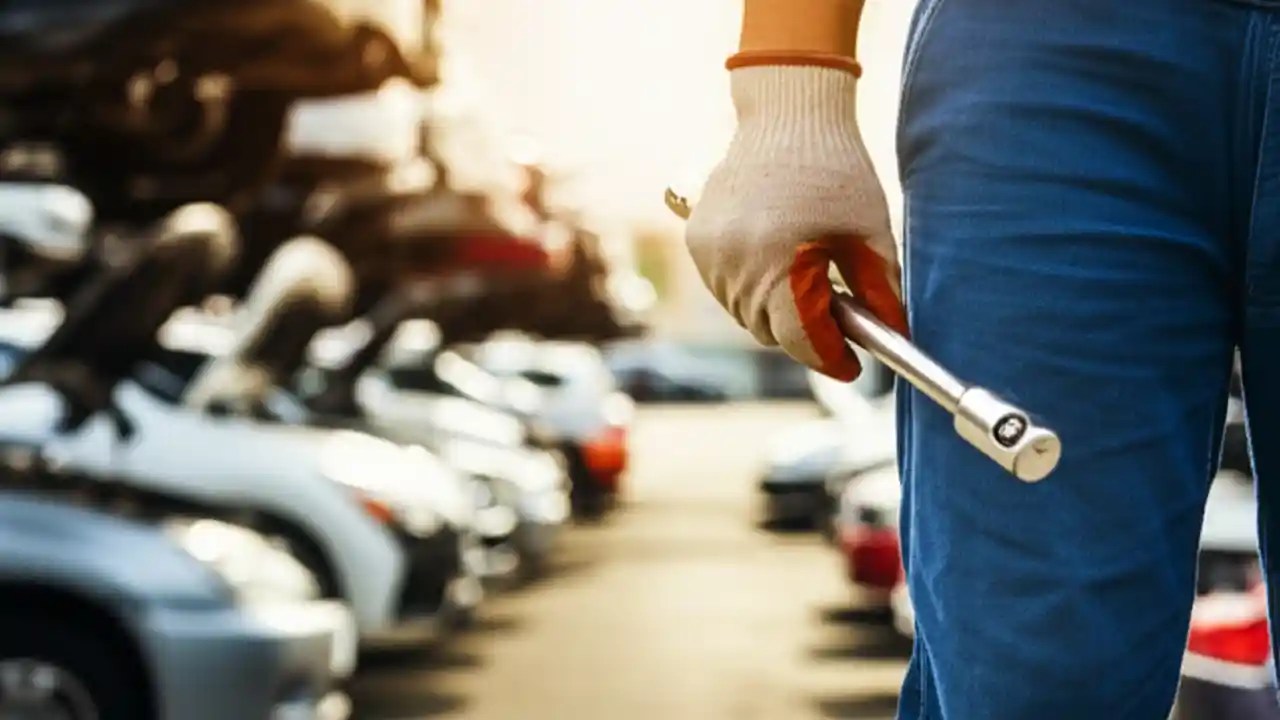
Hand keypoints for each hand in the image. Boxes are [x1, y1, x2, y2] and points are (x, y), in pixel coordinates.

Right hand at [685, 65, 906, 380]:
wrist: (786, 114)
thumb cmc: (835, 167)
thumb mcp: (870, 231)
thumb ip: (880, 289)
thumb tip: (893, 337)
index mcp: (781, 260)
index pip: (799, 339)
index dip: (830, 358)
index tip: (852, 366)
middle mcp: (736, 262)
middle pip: (770, 332)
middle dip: (802, 334)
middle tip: (835, 320)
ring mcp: (710, 253)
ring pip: (744, 314)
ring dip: (773, 312)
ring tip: (802, 283)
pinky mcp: (697, 240)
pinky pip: (724, 288)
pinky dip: (749, 287)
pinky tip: (773, 260)